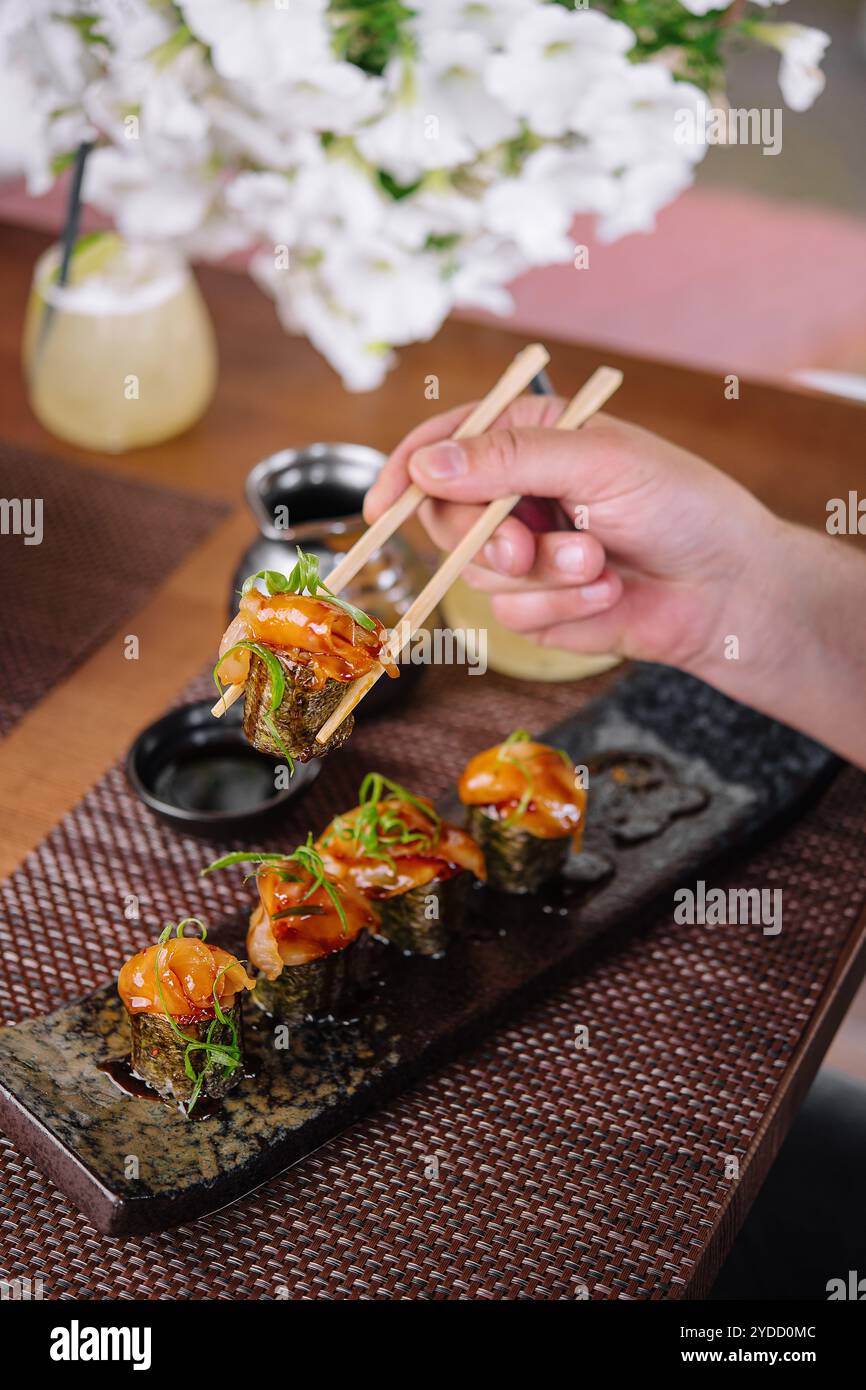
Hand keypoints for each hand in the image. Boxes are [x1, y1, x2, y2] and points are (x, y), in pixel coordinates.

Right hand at [364, 394, 776, 678]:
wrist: (727, 588)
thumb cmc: (682, 506)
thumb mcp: (599, 461)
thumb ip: (511, 458)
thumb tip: (428, 464)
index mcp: (529, 435)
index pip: (446, 442)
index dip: (408, 469)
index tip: (383, 502)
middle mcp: (517, 493)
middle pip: (445, 514)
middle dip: (485, 537)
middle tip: (524, 546)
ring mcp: (523, 552)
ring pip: (477, 572)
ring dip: (542, 574)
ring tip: (598, 564)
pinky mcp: (537, 606)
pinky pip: (512, 614)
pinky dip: (560, 607)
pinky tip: (607, 594)